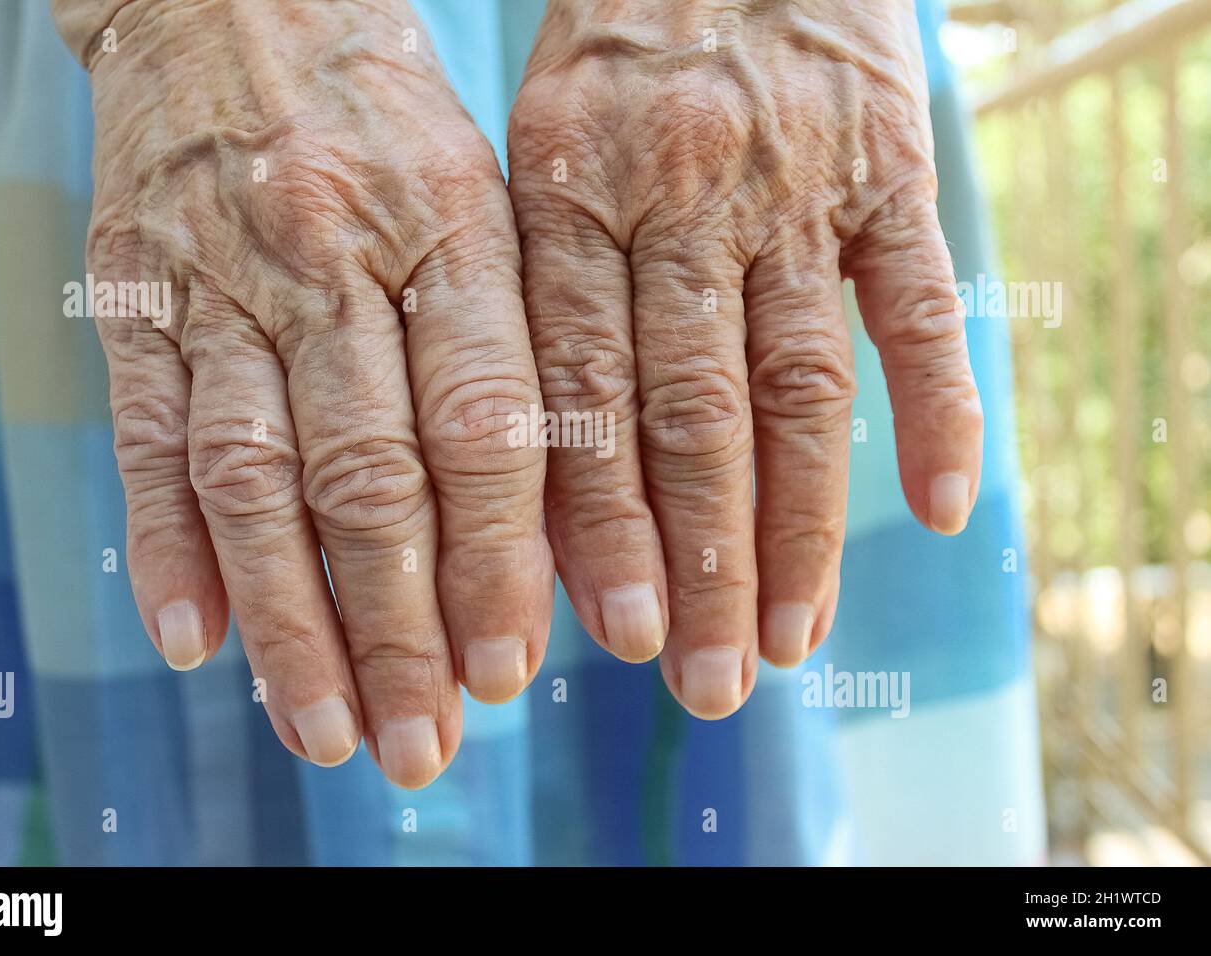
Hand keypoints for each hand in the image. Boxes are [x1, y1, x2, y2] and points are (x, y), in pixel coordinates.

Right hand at [59, 0, 553, 786]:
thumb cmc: (395, 121)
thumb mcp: (488, 206)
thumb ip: (523, 362)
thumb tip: (565, 544)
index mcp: (455, 232)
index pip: (488, 426)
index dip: (500, 561)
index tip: (515, 673)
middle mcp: (335, 257)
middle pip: (371, 476)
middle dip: (400, 628)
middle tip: (423, 747)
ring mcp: (223, 277)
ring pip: (256, 476)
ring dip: (289, 620)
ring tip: (325, 731)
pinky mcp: (136, 292)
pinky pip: (145, 431)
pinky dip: (167, 542)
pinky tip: (190, 640)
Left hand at [508, 0, 981, 717]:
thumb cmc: (616, 54)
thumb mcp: (540, 152)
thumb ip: (543, 309)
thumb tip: (548, 500)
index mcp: (567, 193)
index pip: (581, 396)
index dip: (598, 528)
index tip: (608, 639)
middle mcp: (681, 194)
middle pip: (691, 415)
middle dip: (698, 564)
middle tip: (700, 682)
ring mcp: (796, 181)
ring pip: (799, 384)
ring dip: (800, 525)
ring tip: (791, 638)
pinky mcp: (892, 163)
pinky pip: (920, 300)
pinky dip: (937, 407)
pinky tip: (942, 510)